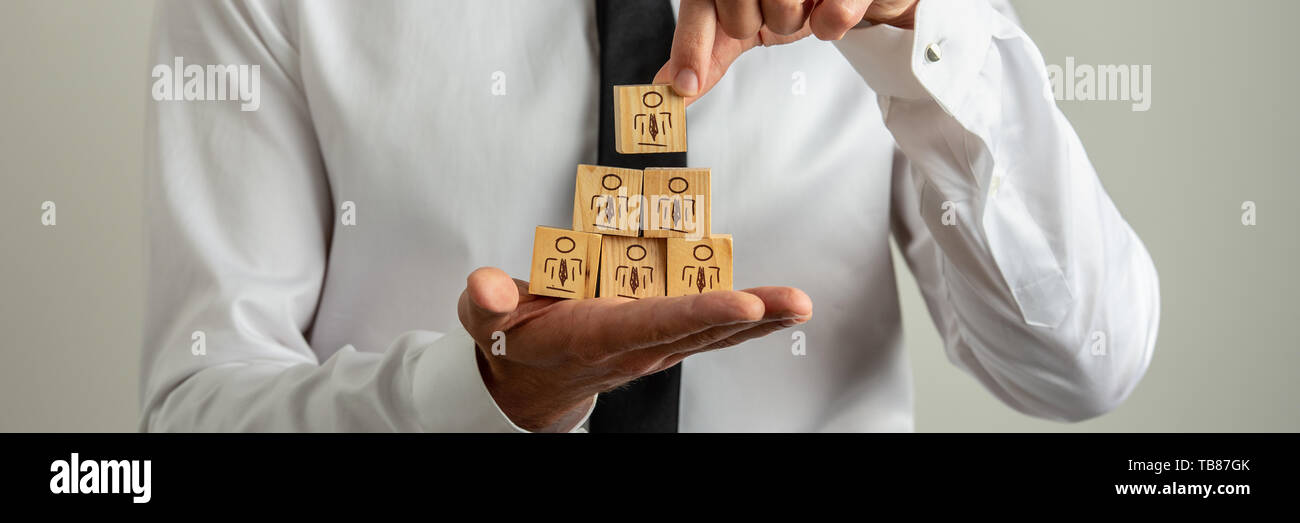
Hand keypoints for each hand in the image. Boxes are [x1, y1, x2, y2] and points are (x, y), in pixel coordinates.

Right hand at [457, 267, 811, 431]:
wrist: (529, 381)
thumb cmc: (515, 341)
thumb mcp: (484, 319)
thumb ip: (485, 302)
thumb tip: (486, 286)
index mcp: (592, 336)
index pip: (651, 322)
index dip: (697, 313)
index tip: (739, 303)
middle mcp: (632, 346)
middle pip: (698, 330)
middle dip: (749, 317)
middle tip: (792, 302)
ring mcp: (652, 347)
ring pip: (713, 333)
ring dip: (761, 320)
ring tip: (799, 303)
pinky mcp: (662, 341)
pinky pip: (710, 332)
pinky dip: (749, 322)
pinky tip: (778, 310)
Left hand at [654, 0, 918, 103]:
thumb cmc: (795, 0)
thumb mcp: (742, 25)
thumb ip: (706, 52)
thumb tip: (668, 84)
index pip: (699, 8)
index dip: (690, 47)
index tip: (686, 85)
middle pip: (738, 18)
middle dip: (755, 24)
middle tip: (771, 9)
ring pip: (782, 15)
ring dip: (794, 21)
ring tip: (804, 1)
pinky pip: (830, 18)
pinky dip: (831, 23)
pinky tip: (830, 3)